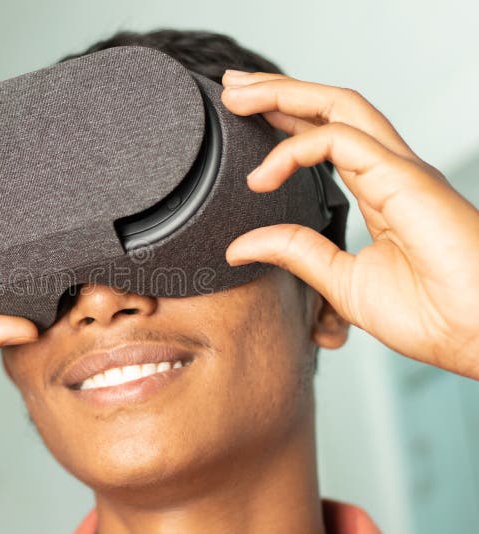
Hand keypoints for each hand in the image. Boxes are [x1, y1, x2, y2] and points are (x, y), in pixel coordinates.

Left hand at [221, 70, 478, 378]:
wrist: (478, 337)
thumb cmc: (430, 315)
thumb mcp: (340, 282)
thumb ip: (295, 254)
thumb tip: (237, 248)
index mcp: (380, 188)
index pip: (326, 134)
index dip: (285, 117)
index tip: (243, 115)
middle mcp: (390, 169)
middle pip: (330, 106)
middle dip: (277, 90)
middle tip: (231, 86)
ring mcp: (400, 170)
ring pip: (338, 106)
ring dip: (283, 94)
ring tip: (236, 94)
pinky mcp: (406, 180)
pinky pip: (343, 141)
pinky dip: (296, 150)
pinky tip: (262, 175)